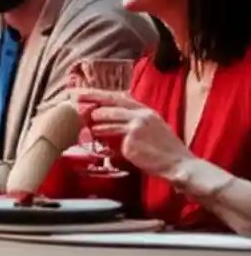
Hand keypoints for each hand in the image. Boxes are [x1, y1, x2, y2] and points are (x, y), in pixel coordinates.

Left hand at [78, 89, 193, 178]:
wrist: (178, 164)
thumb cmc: (164, 151)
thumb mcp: (153, 129)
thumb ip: (134, 122)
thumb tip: (110, 120)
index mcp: (147, 111)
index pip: (121, 97)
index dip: (102, 93)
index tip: (87, 91)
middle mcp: (142, 114)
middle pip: (113, 101)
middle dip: (92, 97)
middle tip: (76, 96)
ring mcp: (137, 125)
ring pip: (109, 116)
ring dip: (95, 118)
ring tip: (86, 120)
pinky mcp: (132, 138)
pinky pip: (112, 134)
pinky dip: (101, 132)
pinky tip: (94, 133)